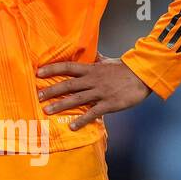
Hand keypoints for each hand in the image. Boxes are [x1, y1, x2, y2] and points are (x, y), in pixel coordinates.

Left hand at [36, 54, 150, 130]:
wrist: (143, 75)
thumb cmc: (125, 68)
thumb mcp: (108, 61)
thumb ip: (96, 59)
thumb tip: (90, 53)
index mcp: (91, 69)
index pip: (68, 67)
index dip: (52, 69)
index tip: (38, 73)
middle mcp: (93, 80)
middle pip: (68, 85)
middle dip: (51, 90)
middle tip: (38, 96)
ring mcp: (100, 92)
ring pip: (76, 99)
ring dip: (60, 105)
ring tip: (47, 111)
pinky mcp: (109, 104)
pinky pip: (93, 113)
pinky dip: (82, 120)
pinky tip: (72, 126)